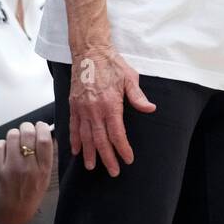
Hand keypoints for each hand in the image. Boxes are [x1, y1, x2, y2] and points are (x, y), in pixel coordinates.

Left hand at [0, 121, 53, 223]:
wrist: (8, 215)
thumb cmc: (28, 197)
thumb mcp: (44, 179)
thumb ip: (45, 159)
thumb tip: (44, 135)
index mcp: (43, 170)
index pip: (44, 139)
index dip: (42, 127)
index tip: (40, 126)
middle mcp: (28, 167)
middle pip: (28, 133)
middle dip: (26, 127)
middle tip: (24, 131)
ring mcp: (11, 168)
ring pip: (12, 136)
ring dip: (13, 135)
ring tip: (13, 142)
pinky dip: (1, 144)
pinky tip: (4, 151)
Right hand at [69, 47, 155, 176]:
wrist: (89, 52)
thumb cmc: (112, 64)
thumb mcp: (129, 78)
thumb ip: (138, 96)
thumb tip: (150, 108)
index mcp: (110, 104)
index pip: (117, 133)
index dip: (122, 148)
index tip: (128, 159)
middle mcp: (94, 110)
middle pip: (100, 140)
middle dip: (107, 157)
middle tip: (113, 171)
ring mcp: (81, 108)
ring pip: (85, 137)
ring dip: (89, 153)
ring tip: (92, 167)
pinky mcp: (73, 105)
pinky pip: (73, 127)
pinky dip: (74, 140)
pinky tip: (77, 151)